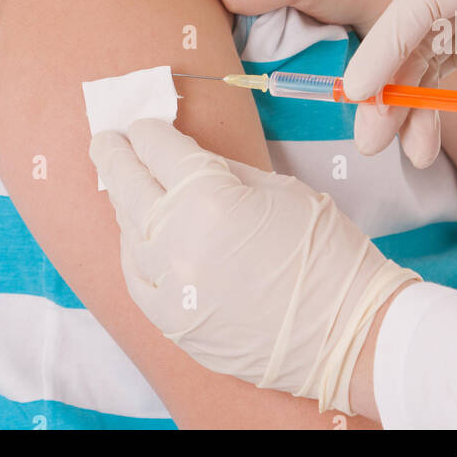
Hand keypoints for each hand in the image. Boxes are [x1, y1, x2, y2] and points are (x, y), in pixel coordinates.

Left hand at [88, 118, 420, 416]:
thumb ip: (221, 171)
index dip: (149, 131)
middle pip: (127, 183)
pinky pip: (135, 278)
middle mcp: (178, 241)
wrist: (351, 332)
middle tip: (106, 139)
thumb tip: (184, 160)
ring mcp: (171, 288)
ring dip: (125, 202)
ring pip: (128, 231)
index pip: (158, 149)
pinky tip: (136, 237)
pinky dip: (133, 251)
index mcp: (208, 197)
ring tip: (125, 185)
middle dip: (114, 154)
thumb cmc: (326, 251)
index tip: (144, 125)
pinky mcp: (174, 324)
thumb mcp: (278, 188)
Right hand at [343, 0, 456, 166]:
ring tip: (395, 149)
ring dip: (407, 104)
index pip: (423, 1)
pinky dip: (435, 110)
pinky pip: (449, 77)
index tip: (360, 89)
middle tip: (368, 136)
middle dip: (388, 84)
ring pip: (425, 59)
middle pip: (415, 32)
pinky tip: (425, 144)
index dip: (386, 45)